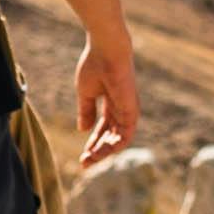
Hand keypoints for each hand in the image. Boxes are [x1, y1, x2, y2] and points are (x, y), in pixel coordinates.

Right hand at [73, 38, 140, 164]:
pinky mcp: (131, 111)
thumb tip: (83, 129)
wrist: (105, 50)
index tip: (82, 156)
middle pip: (111, 137)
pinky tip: (101, 153)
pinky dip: (114, 146)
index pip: (104, 129)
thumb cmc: (94, 65)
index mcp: (112, 103)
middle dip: (97, 151)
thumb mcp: (86, 93)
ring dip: (104, 152)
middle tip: (84, 163)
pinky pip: (125, 135)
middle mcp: (122, 109)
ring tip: (89, 160)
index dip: (93, 143)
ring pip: (119, 140)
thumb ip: (86, 111)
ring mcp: (128, 110)